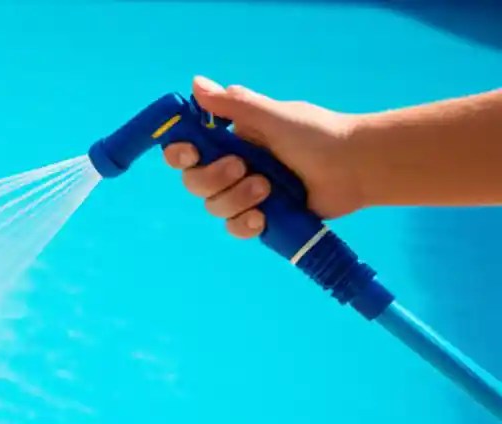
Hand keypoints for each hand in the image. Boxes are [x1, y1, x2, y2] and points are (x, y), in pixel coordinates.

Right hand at [163, 76, 367, 238]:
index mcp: (231, 141)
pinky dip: (245, 225)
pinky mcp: (263, 219)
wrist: (356, 166)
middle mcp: (233, 168)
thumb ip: (233, 105)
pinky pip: (236, 229)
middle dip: (214, 178)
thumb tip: (194, 82)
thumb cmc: (316, 134)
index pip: (188, 150)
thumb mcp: (273, 115)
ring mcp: (246, 195)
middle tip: (243, 168)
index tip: (190, 153)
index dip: (179, 155)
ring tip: (268, 189)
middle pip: (195, 183)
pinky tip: (262, 219)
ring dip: (236, 199)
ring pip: (215, 207)